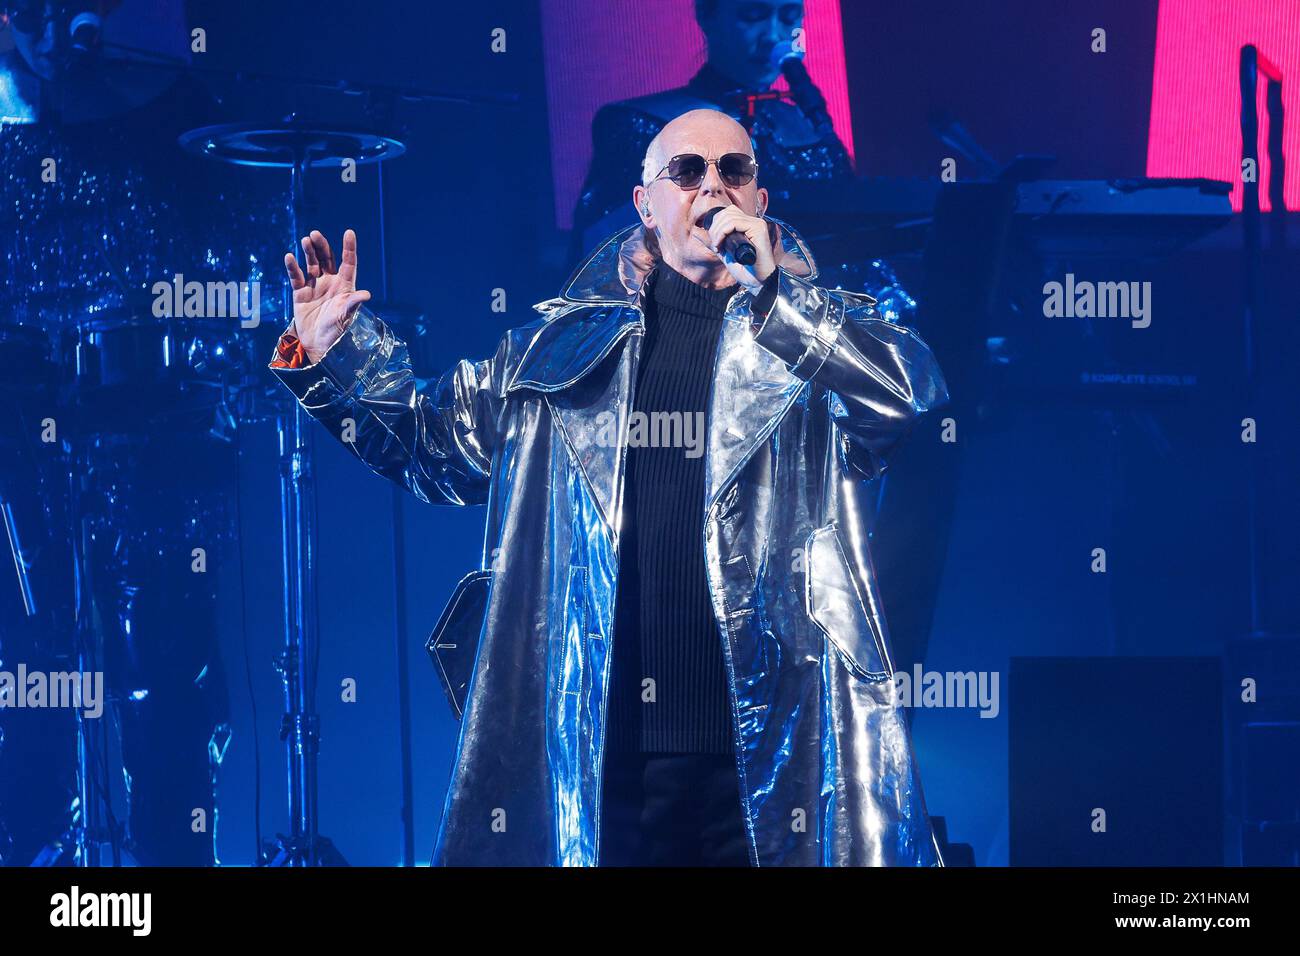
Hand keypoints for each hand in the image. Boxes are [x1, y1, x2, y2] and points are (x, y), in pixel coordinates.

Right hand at [283, 229, 371, 364]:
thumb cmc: (337, 331)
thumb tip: (367, 294)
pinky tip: (290, 257)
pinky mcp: (300, 292)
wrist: (319, 345)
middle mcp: (331, 282)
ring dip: (309, 251)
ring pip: (312, 263)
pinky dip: (292, 267)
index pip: (348, 263)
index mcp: (345, 286)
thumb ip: (353, 303)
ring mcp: (315, 286)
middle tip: (315, 235)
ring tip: (306, 240)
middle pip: (327, 259)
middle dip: (322, 246)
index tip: (349, 233)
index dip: (349, 248)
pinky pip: (296, 276)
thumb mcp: (346, 316)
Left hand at [701, 207, 776, 291]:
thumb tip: (696, 233)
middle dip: (715, 228)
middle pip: (727, 212)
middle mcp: (754, 222)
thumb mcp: (725, 254)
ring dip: (717, 232)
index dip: (716, 223)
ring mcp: (757, 224)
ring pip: (729, 216)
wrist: (757, 282)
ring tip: (717, 247)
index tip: (714, 242)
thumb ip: (714, 243)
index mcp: (748, 225)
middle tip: (715, 245)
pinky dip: (722, 233)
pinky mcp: (758, 229)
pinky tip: (720, 245)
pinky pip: (734, 223)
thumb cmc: (745, 270)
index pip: (728, 212)